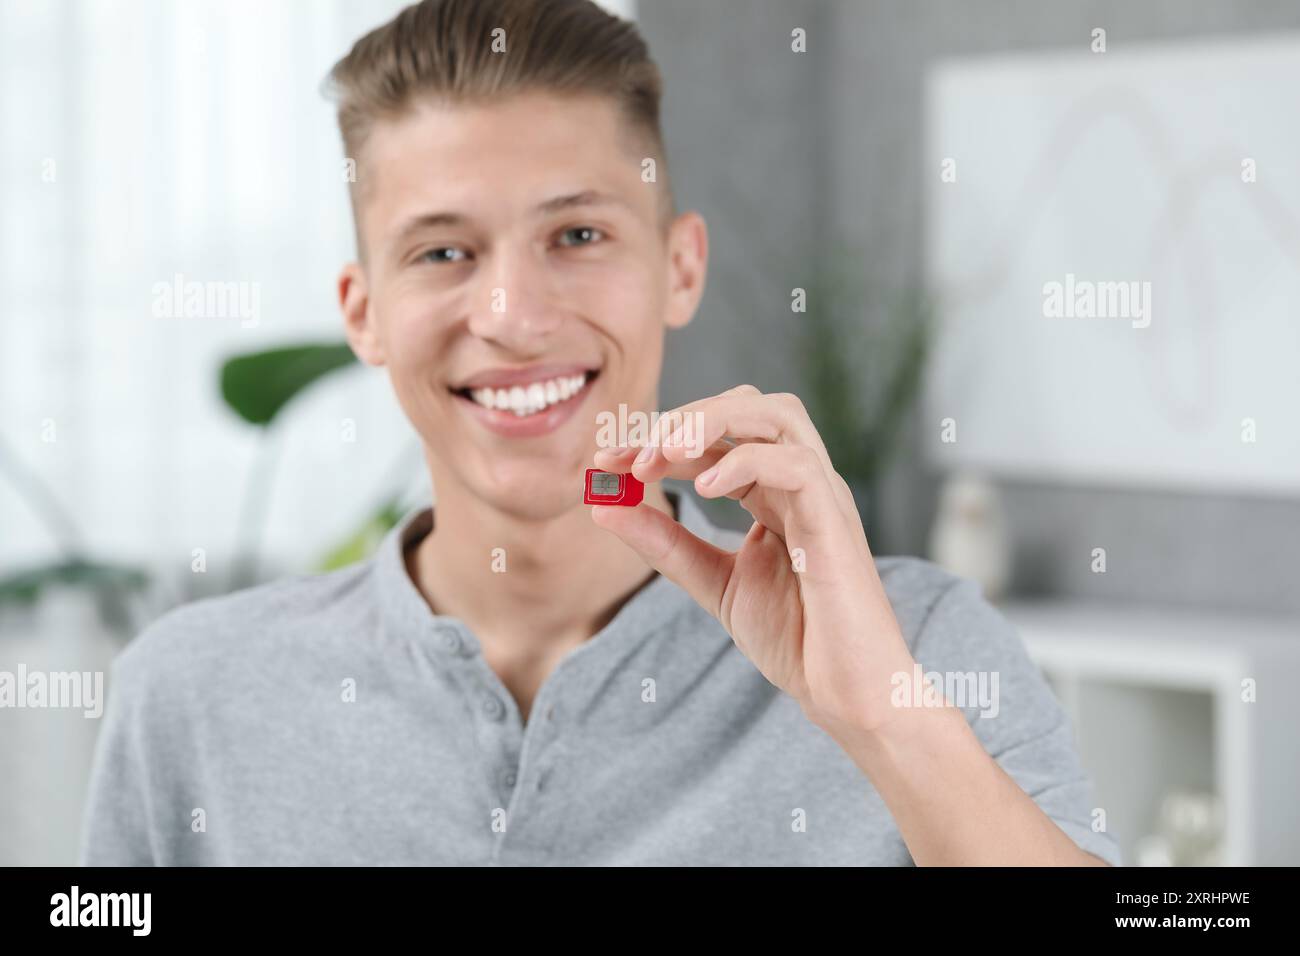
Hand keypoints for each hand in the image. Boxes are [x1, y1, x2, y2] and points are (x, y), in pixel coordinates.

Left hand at [591, 384, 916, 736]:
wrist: (845, 693)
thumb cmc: (795, 637)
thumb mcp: (712, 581)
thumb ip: (663, 543)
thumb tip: (602, 505)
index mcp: (774, 491)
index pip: (716, 436)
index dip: (657, 439)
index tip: (605, 463)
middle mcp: (801, 481)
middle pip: (747, 406)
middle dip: (681, 418)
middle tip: (629, 456)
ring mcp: (823, 495)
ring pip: (777, 416)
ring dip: (709, 422)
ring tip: (658, 454)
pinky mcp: (836, 521)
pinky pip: (796, 465)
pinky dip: (745, 463)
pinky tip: (704, 488)